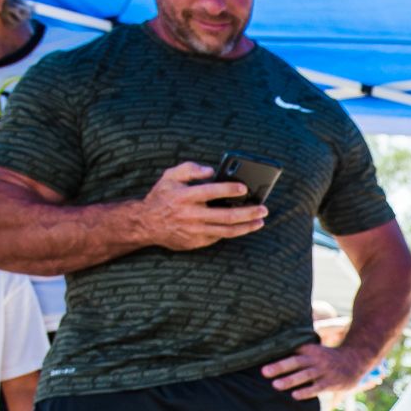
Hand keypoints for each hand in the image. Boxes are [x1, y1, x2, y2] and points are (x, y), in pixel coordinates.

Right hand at [137, 161, 269, 251]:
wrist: (146, 224)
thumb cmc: (162, 196)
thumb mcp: (170, 176)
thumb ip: (190, 168)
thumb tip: (211, 170)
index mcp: (185, 196)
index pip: (211, 191)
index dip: (229, 189)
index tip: (244, 188)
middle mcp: (191, 215)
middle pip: (226, 215)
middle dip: (248, 212)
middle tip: (263, 209)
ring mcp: (195, 231)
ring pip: (227, 231)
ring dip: (246, 227)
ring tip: (260, 221)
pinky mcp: (196, 242)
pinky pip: (218, 237)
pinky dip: (232, 232)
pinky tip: (243, 226)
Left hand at [262, 340, 368, 396]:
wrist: (355, 361)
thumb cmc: (328, 358)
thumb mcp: (315, 349)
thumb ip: (299, 350)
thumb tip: (276, 350)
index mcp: (310, 349)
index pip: (292, 350)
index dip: (278, 354)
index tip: (261, 356)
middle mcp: (316, 359)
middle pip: (296, 362)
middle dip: (280, 367)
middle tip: (264, 372)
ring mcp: (324, 371)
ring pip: (305, 375)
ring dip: (290, 380)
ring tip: (275, 385)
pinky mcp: (331, 383)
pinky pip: (317, 387)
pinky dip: (306, 392)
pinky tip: (295, 395)